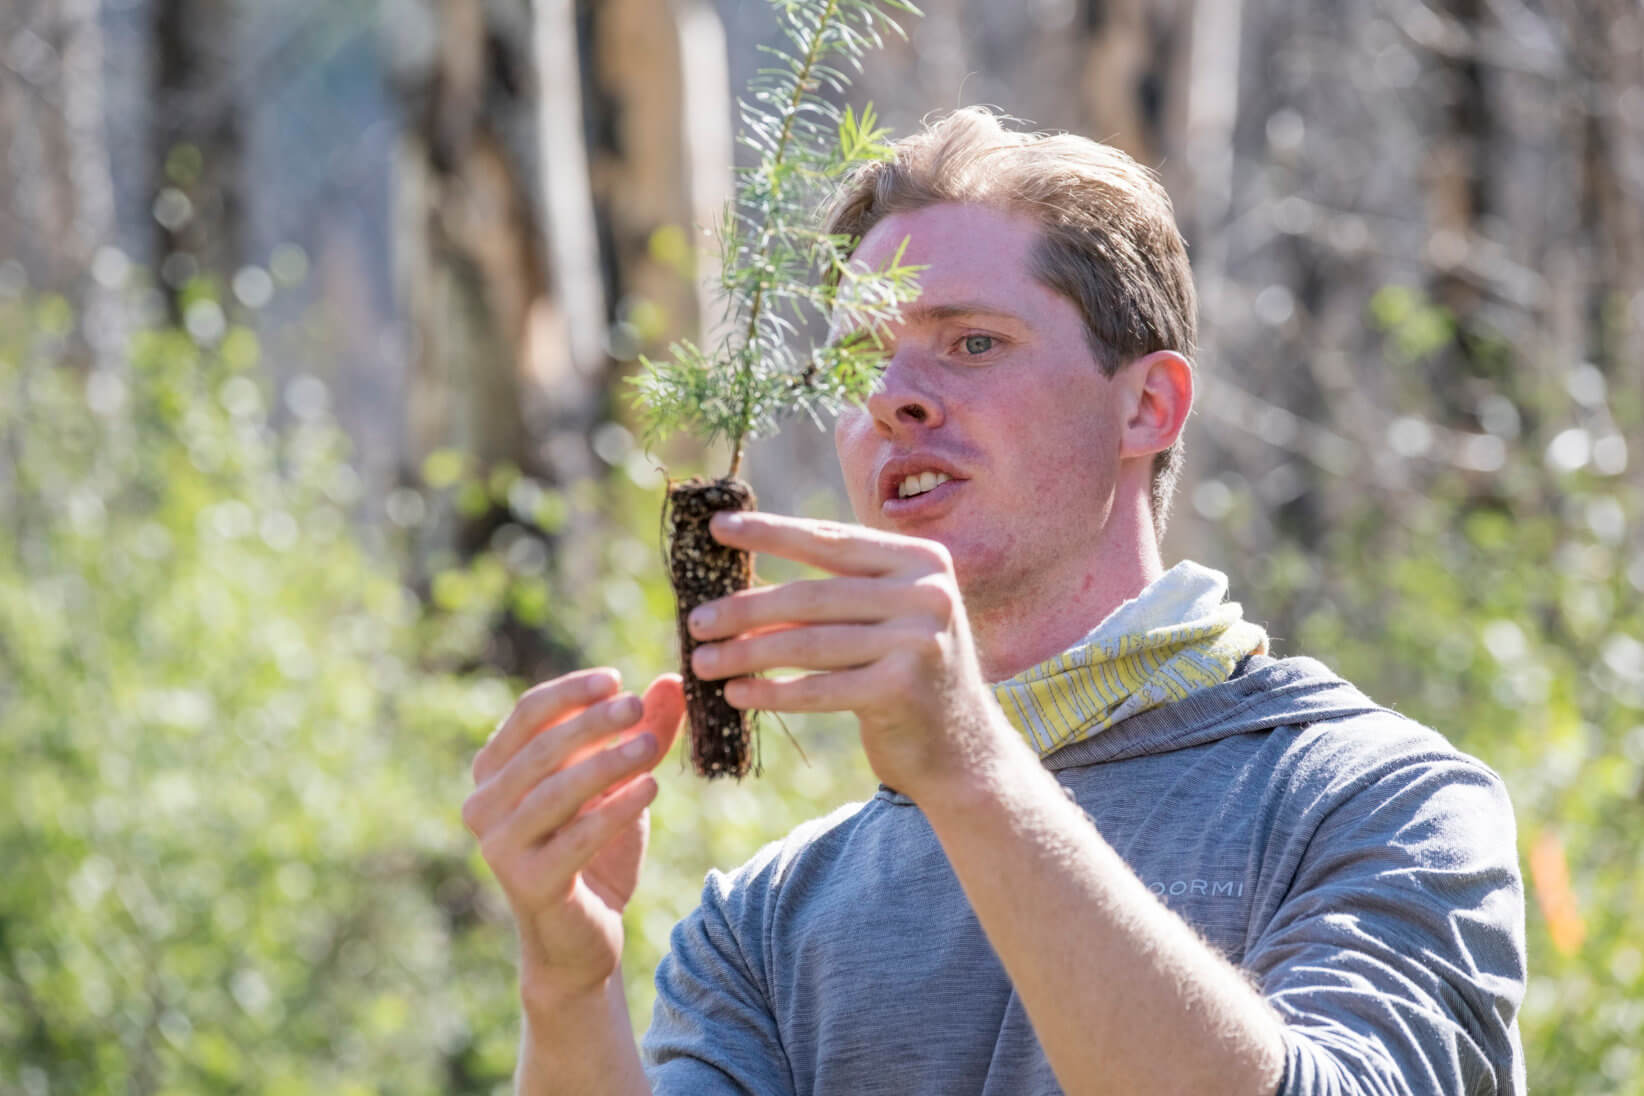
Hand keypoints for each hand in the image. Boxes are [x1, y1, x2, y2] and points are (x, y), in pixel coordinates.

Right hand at [463, 668, 684, 1010]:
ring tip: (652, 748)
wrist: (583, 936)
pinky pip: (576, 837)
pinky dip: (615, 809)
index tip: (617, 678)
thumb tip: (671, 682)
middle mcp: (483, 807)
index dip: (570, 692)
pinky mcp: (530, 884)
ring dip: (608, 763)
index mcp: (494, 772)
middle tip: (638, 705)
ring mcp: (500, 848)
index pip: (526, 714)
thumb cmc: (595, 848)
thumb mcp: (619, 784)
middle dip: (592, 722)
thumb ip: (641, 734)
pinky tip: (651, 787)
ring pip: (556, 791)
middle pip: (541, 748)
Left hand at [686, 511, 1014, 802]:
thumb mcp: (890, 615)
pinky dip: (772, 692)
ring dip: (746, 653)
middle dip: (744, 609)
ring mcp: (919, 642)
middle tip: (695, 620)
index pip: (830, 540)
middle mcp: (928, 594)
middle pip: (811, 596)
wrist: (962, 750)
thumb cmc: (908, 673)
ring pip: (808, 644)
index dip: (769, 532)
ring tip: (704, 662)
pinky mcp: (903, 690)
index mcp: (922, 559)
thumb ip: (843, 586)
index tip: (717, 531)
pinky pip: (818, 688)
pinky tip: (737, 694)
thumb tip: (745, 570)